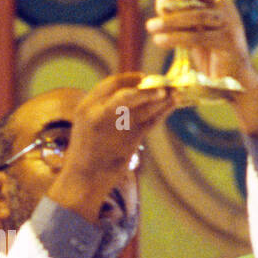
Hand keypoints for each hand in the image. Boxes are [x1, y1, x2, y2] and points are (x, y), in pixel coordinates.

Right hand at [49, 73, 173, 220]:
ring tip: (175, 94)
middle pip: (129, 93)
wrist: (82, 179)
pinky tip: (172, 107)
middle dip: (149, 88)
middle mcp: (100, 114)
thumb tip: (132, 93)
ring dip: (162, 99)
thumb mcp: (87, 123)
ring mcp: (115, 128)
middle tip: (164, 85)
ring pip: (144, 107)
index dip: (131, 78)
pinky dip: (163, 112)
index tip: (145, 77)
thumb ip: (104, 107)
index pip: (112, 84)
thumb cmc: (86, 151)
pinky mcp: (130, 141)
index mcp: (86, 106)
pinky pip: (151, 122)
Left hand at [146, 0, 257, 142]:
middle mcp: (227, 11)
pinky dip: (176, 38)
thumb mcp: (196, 33)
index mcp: (220, 5)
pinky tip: (160, 40)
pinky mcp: (227, 44)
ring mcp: (229, 26)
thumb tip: (161, 3)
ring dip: (171, 20)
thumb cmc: (212, 58)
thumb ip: (183, 18)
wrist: (235, 84)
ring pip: (199, 15)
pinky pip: (198, 36)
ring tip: (150, 26)